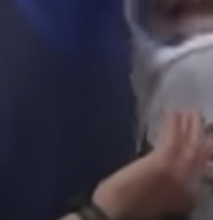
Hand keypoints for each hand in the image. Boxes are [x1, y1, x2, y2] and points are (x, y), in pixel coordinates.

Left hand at [93, 109, 209, 219]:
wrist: (117, 212)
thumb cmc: (133, 206)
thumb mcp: (160, 200)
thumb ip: (173, 189)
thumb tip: (177, 172)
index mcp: (187, 193)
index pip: (201, 168)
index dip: (206, 153)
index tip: (207, 140)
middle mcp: (187, 182)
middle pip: (200, 154)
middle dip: (203, 135)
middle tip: (201, 117)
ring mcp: (175, 172)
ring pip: (190, 145)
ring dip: (191, 126)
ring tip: (191, 111)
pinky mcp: (160, 162)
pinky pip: (172, 140)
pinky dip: (175, 126)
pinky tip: (175, 112)